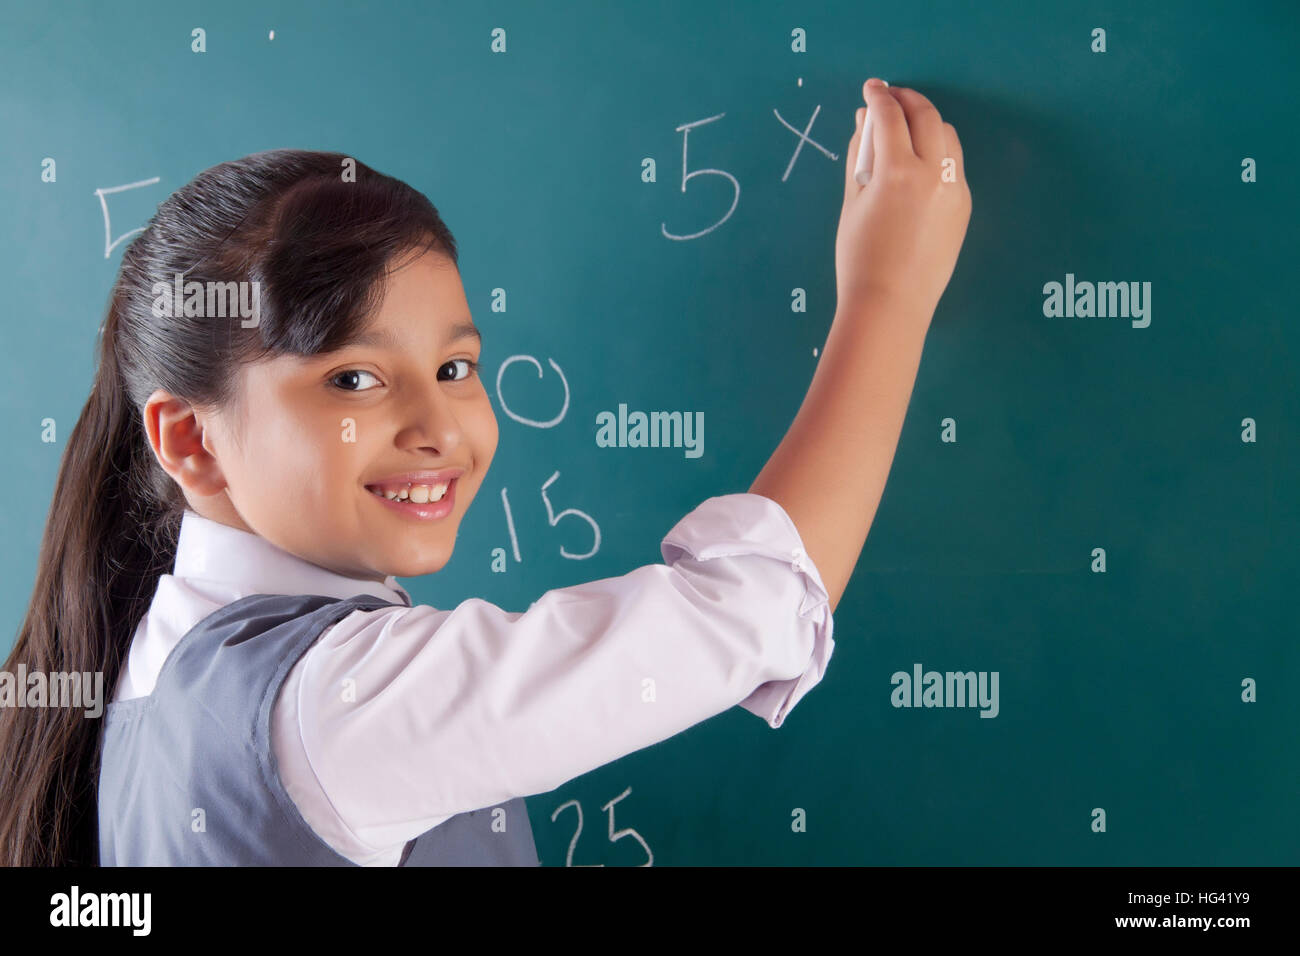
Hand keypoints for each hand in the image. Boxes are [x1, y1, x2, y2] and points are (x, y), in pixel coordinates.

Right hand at [835, 79, 971, 321]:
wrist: (891, 304)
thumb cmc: (860, 258)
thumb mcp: (852, 203)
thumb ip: (860, 157)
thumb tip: (865, 122)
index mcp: (898, 172)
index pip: (890, 116)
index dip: (878, 97)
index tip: (870, 88)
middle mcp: (933, 174)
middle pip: (927, 116)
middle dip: (907, 100)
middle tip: (891, 97)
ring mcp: (954, 189)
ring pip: (947, 136)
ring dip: (927, 122)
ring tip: (907, 126)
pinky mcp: (964, 206)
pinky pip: (953, 164)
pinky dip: (937, 151)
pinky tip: (919, 162)